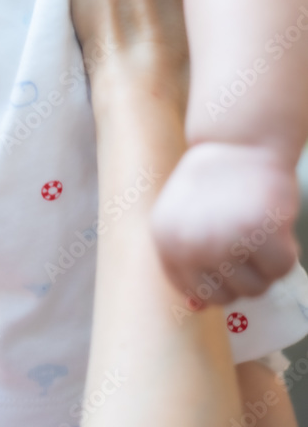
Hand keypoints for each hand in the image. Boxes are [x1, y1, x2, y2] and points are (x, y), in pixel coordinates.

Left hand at [151, 141, 299, 304]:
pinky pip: (280, 270)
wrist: (237, 141)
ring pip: (255, 289)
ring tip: (258, 233)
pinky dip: (284, 255)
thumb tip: (195, 309)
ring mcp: (225, 240)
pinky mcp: (260, 232)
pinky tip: (275, 228)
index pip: (192, 291)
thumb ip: (187, 259)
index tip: (226, 261)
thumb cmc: (213, 181)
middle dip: (241, 277)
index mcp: (165, 240)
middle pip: (226, 297)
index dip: (215, 283)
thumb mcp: (184, 216)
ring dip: (263, 267)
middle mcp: (191, 244)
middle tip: (246, 243)